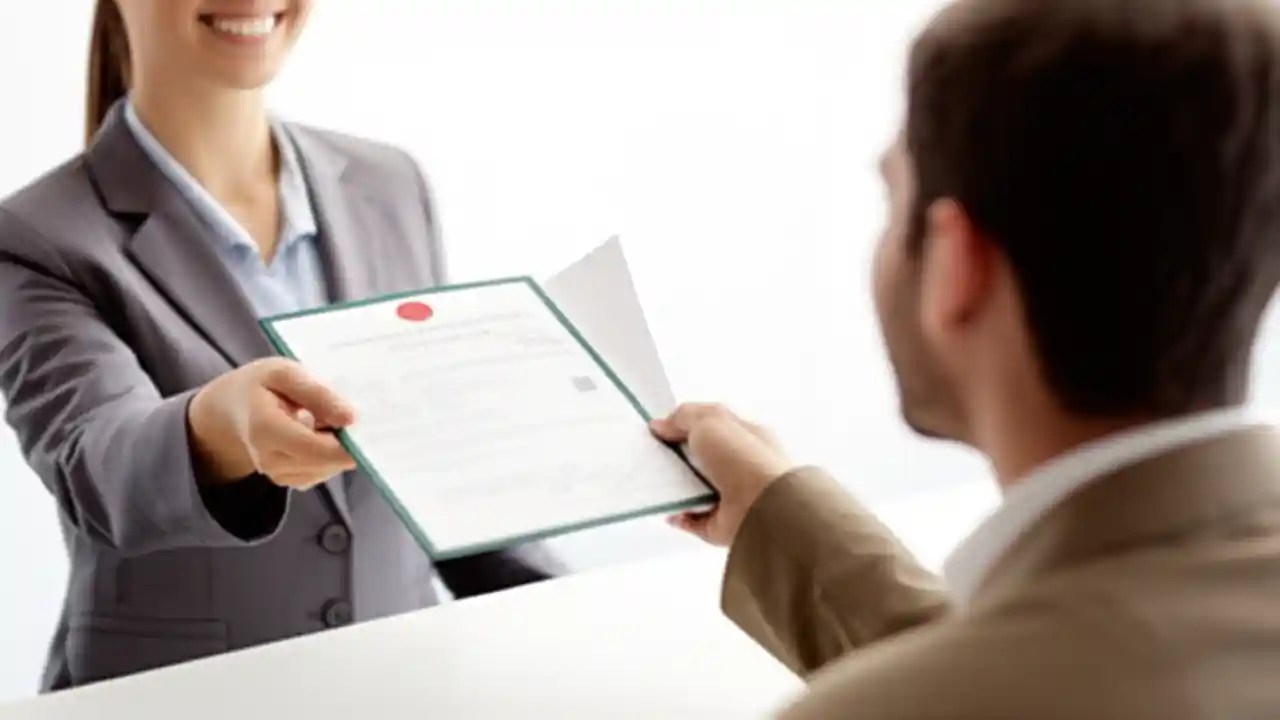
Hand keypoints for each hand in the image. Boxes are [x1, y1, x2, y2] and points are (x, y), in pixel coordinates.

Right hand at [188, 358, 357, 488]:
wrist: (231, 409)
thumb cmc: (260, 385)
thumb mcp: (285, 373)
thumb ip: (317, 393)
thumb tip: (351, 418)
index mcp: (265, 429)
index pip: (314, 448)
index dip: (345, 443)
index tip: (366, 425)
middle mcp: (270, 460)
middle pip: (325, 462)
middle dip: (348, 443)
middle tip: (357, 417)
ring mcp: (279, 474)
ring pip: (328, 468)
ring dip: (340, 448)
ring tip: (332, 420)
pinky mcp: (289, 479)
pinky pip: (323, 471)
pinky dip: (332, 454)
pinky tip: (326, 433)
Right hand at [650, 403, 794, 545]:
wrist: (762, 506)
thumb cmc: (742, 457)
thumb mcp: (711, 420)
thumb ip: (684, 416)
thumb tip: (661, 425)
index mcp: (747, 437)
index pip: (715, 427)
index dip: (689, 426)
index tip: (661, 429)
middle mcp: (741, 467)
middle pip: (702, 459)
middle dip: (677, 457)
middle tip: (654, 455)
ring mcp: (732, 497)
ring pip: (695, 489)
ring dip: (674, 486)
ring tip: (654, 480)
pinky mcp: (721, 524)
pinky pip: (693, 518)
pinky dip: (679, 514)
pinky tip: (668, 508)